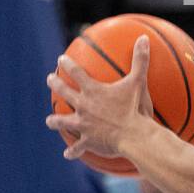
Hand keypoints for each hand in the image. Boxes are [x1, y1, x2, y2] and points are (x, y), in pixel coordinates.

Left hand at [46, 36, 154, 159]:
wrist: (134, 135)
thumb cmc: (136, 108)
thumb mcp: (139, 82)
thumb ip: (140, 60)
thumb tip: (144, 38)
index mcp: (93, 91)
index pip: (76, 73)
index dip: (68, 65)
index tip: (61, 59)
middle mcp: (84, 106)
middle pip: (64, 93)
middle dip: (55, 85)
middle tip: (49, 79)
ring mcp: (84, 125)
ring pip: (63, 121)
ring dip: (56, 120)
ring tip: (50, 120)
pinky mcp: (89, 141)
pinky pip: (78, 147)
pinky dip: (73, 151)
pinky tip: (68, 154)